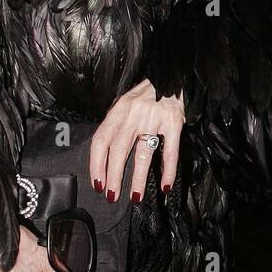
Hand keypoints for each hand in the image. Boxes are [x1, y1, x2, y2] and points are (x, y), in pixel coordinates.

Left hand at [89, 78, 183, 203]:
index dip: (97, 163)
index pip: (102, 139)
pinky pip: (170, 150)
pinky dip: (168, 169)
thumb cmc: (148, 92)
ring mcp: (155, 118)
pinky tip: (165, 184)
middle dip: (114, 176)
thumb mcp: (127, 103)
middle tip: (112, 195)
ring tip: (135, 196)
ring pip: (143, 153)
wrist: (173, 75)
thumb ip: (116, 124)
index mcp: (119, 109)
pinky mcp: (174, 122)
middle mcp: (134, 113)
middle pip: (119, 149)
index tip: (97, 182)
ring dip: (138, 178)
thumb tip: (104, 154)